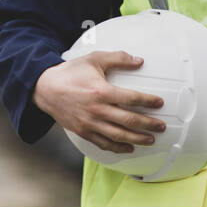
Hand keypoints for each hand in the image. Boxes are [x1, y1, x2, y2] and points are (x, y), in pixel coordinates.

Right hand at [34, 50, 166, 153]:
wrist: (46, 88)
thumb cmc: (71, 73)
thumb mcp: (94, 59)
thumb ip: (118, 58)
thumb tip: (138, 61)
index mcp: (101, 91)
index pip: (131, 98)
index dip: (148, 101)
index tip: (159, 103)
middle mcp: (97, 110)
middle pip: (129, 121)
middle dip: (148, 125)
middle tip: (160, 126)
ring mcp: (90, 123)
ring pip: (118, 136)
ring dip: (137, 139)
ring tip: (150, 139)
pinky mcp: (83, 132)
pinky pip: (104, 143)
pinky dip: (118, 147)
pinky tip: (128, 147)